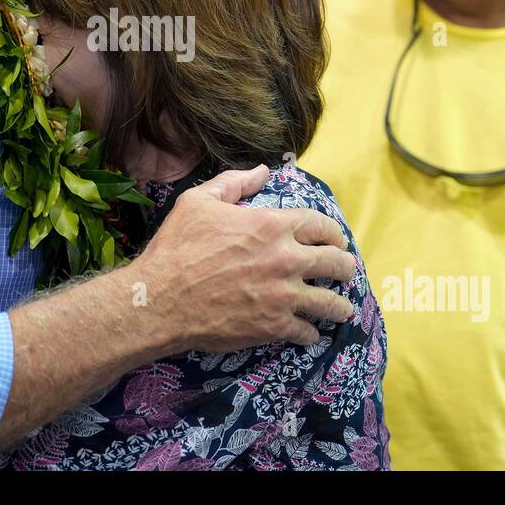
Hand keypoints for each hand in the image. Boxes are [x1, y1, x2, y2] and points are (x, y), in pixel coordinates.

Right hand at [130, 165, 355, 351]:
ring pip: (330, 303)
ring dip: (339, 305)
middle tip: (345, 271)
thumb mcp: (198, 201)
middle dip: (345, 267)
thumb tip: (262, 172)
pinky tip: (309, 332)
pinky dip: (310, 332)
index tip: (336, 240)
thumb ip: (234, 182)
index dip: (333, 232)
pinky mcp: (273, 327)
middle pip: (336, 263)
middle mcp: (285, 260)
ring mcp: (283, 296)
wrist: (159, 300)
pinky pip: (307, 331)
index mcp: (271, 225)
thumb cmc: (176, 248)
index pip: (321, 225)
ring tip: (341, 309)